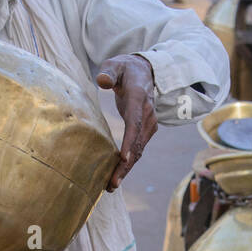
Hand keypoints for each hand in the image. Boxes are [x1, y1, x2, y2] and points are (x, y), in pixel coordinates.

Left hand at [96, 53, 157, 188]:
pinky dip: (128, 164)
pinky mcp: (146, 131)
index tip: (124, 158)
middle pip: (137, 143)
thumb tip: (102, 80)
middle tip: (112, 183)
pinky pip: (137, 150)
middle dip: (125, 165)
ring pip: (139, 151)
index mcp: (139, 99)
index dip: (130, 141)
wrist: (145, 73)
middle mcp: (147, 115)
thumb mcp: (116, 64)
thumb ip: (109, 71)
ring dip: (126, 169)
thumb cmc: (125, 69)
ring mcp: (149, 125)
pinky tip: (116, 176)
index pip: (135, 122)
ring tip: (111, 186)